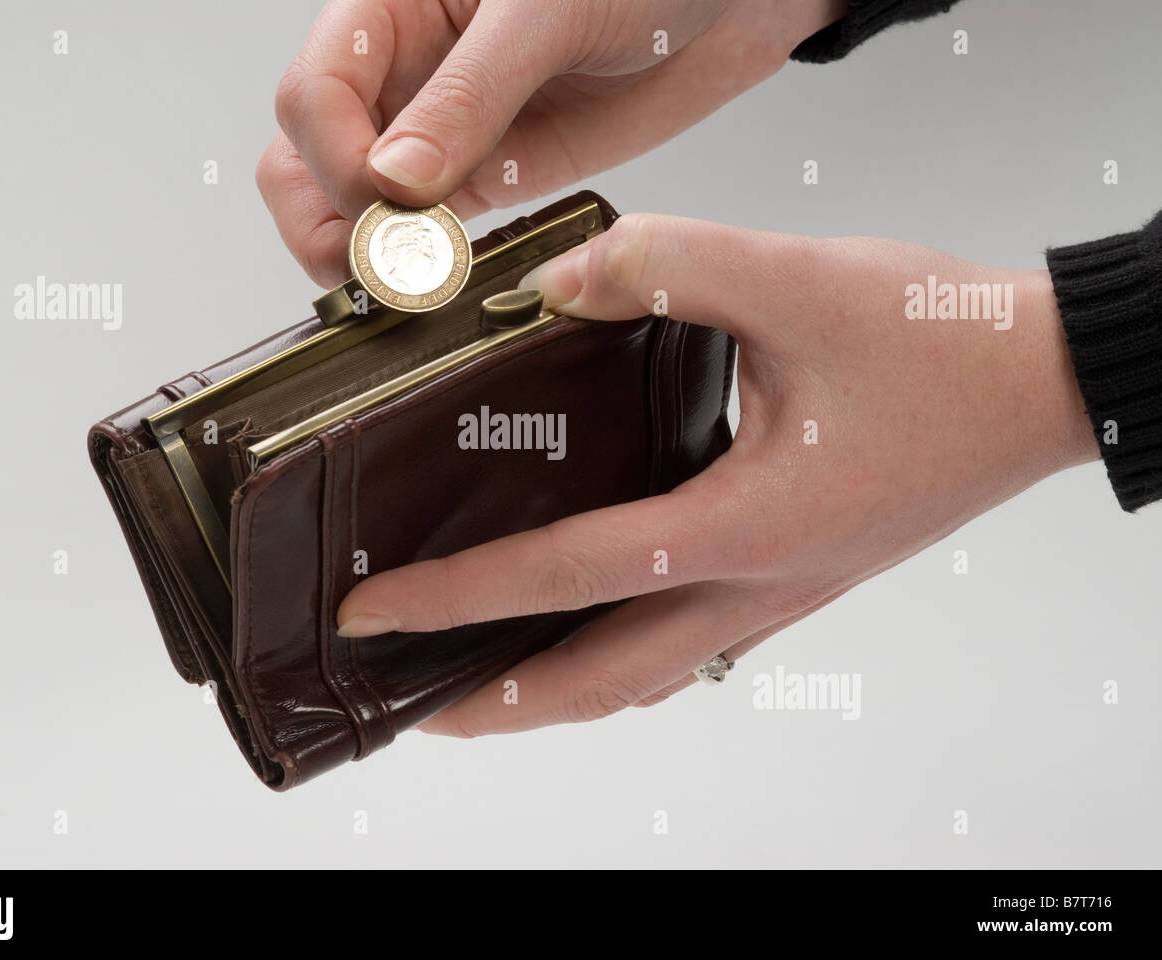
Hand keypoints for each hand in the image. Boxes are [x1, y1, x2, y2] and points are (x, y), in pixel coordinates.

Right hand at [257, 0, 845, 285]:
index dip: (333, 157)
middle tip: (388, 264)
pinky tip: (448, 283)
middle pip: (306, 157)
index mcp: (392, 7)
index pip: (312, 92)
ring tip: (413, 284)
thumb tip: (394, 178)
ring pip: (351, 204)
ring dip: (362, 256)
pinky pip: (428, 231)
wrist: (729, 1)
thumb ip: (469, 95)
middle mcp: (405, 74)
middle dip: (329, 219)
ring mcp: (442, 134)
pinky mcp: (489, 179)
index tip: (388, 201)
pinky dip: (422, 269)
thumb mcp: (547, 12)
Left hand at [335, 215, 1100, 736]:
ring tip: (484, 682)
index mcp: (746, 526)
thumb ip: (666, 267)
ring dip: (557, 691)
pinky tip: (592, 620)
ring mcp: (780, 593)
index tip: (374, 610)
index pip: (568, 576)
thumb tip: (550, 286)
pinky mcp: (795, 574)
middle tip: (414, 699)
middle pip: (602, 682)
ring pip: (646, 676)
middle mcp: (757, 584)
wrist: (1043, 383)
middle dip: (497, 703)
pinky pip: (688, 642)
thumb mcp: (799, 281)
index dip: (459, 595)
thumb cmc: (944, 344)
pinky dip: (621, 653)